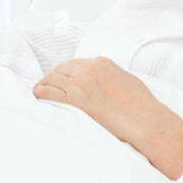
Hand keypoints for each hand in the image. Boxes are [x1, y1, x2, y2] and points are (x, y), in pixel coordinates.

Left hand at [32, 57, 166, 150]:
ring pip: (53, 78)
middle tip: (48, 85)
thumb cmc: (141, 105)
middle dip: (54, 77)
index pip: (76, 63)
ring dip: (45, 83)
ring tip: (39, 90)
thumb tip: (105, 83)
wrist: (145, 119)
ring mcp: (81, 82)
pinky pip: (50, 92)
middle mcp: (89, 69)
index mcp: (101, 62)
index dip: (66, 72)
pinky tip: (37, 95)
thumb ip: (110, 77)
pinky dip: (41, 92)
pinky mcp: (75, 98)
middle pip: (62, 69)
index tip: (62, 78)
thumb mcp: (126, 80)